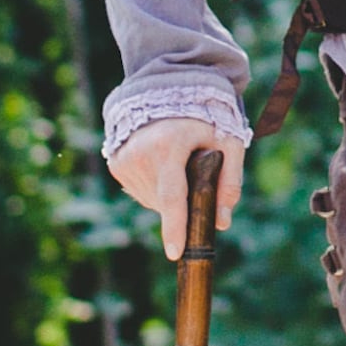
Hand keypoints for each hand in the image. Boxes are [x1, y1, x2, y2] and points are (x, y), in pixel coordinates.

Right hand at [107, 116, 245, 261]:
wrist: (166, 92)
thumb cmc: (203, 117)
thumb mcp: (227, 141)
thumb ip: (230, 181)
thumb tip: (222, 222)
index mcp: (169, 147)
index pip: (172, 196)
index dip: (175, 227)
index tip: (175, 253)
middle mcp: (141, 154)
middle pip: (166, 202)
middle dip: (184, 202)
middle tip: (194, 173)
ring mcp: (124, 160)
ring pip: (152, 200)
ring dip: (169, 196)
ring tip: (177, 163)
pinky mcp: (115, 163)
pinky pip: (140, 191)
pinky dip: (155, 188)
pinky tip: (162, 166)